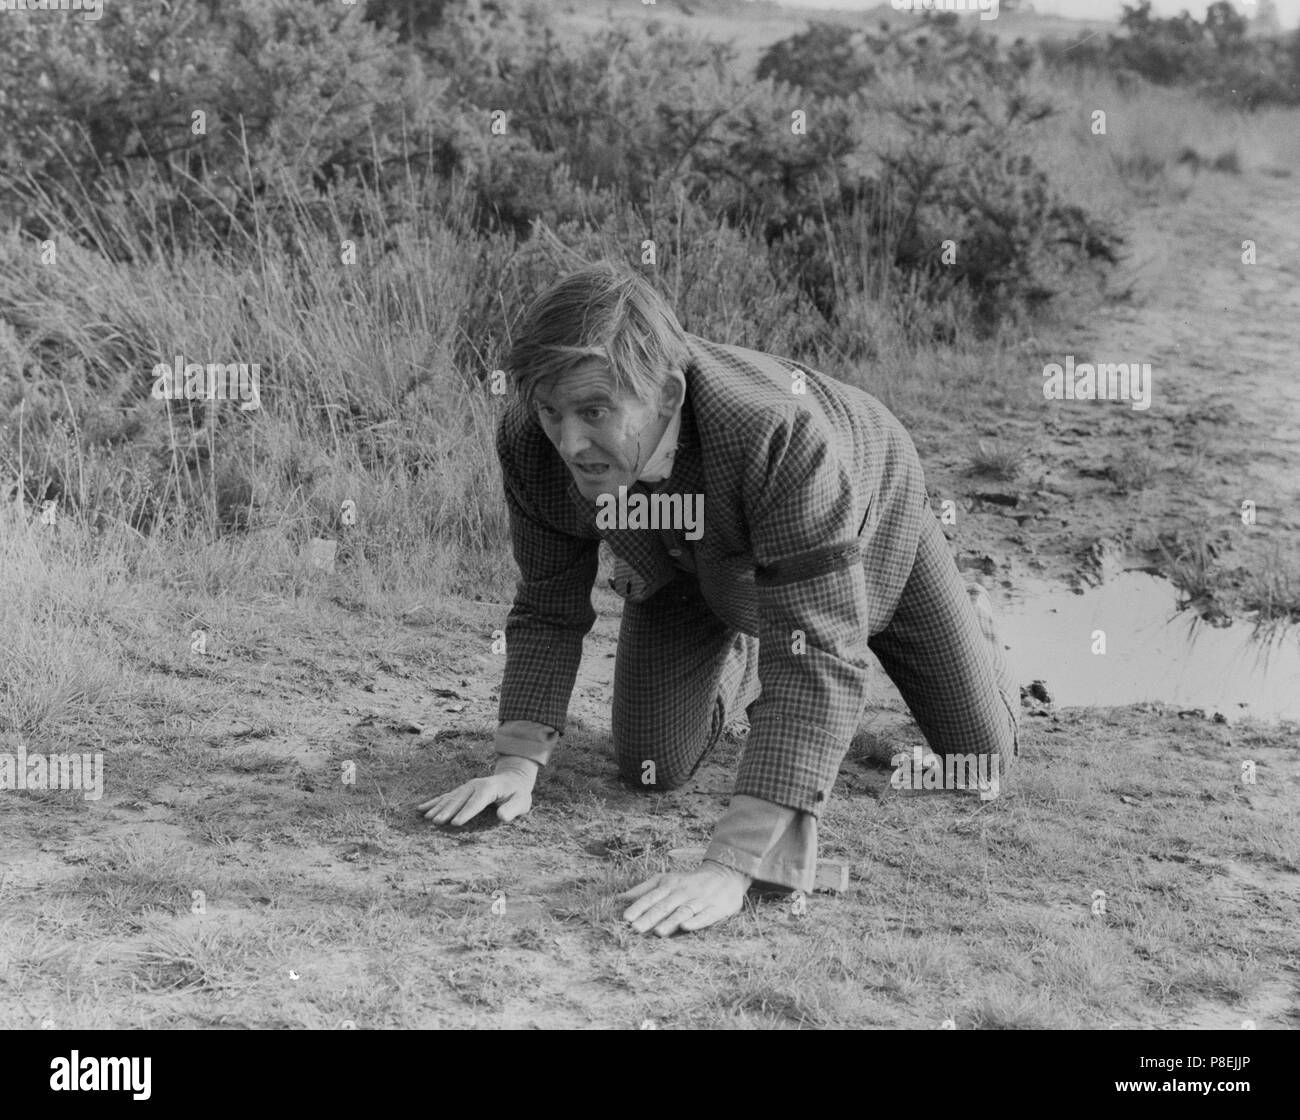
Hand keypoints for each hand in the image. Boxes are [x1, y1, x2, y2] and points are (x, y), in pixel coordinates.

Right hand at [417, 757, 535, 825]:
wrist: (513, 779)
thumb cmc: (518, 794)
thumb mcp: (522, 802)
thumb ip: (512, 809)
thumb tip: (502, 816)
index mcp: (490, 788)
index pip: (477, 801)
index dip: (466, 812)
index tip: (455, 823)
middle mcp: (476, 785)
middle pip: (460, 800)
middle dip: (448, 811)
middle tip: (436, 822)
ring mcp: (467, 787)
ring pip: (450, 798)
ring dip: (438, 808)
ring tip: (427, 818)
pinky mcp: (462, 791)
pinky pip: (446, 796)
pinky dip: (433, 802)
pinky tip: (420, 808)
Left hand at [616, 861, 749, 935]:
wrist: (725, 875)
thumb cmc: (688, 882)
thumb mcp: (665, 880)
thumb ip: (643, 890)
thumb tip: (619, 898)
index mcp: (670, 885)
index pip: (651, 897)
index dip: (639, 907)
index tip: (625, 919)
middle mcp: (683, 892)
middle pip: (665, 906)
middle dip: (650, 917)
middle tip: (636, 929)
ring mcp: (700, 900)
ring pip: (683, 911)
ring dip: (671, 921)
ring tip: (658, 932)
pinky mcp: (716, 909)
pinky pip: (705, 916)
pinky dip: (696, 921)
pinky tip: (687, 927)